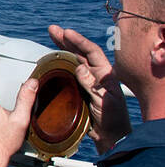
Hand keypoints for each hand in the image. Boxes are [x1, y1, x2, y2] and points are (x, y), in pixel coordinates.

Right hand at [48, 24, 131, 153]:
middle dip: (67, 40)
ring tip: (53, 38)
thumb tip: (80, 67)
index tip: (66, 33)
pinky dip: (60, 64)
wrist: (110, 136)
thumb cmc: (113, 120)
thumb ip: (93, 85)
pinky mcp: (79, 89)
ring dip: (63, 48)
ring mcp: (87, 81)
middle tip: (53, 30)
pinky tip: (53, 60)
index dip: (79, 41)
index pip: (92, 52)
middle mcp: (96, 75)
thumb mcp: (105, 102)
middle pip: (81, 52)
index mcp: (106, 74)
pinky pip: (68, 72)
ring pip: (74, 60)